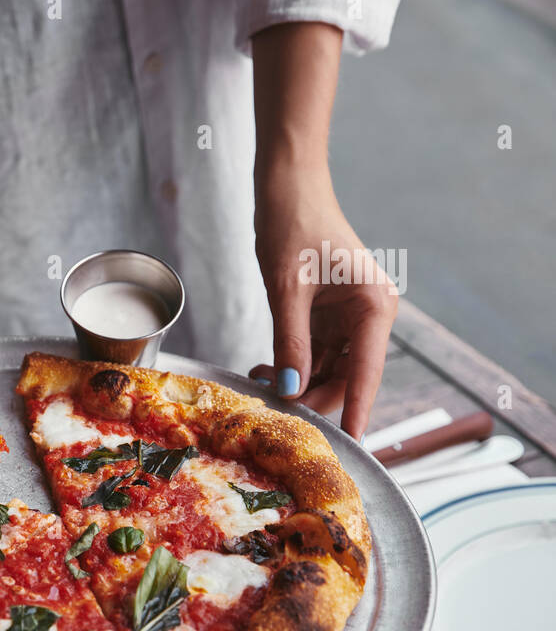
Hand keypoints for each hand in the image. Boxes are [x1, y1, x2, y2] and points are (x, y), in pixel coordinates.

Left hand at [250, 167, 397, 439]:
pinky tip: (263, 368)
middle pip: (346, 377)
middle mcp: (369, 315)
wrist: (288, 185)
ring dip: (295, 381)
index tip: (350, 445)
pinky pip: (313, 353)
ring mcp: (349, 316)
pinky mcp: (328, 314)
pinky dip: (290, 364)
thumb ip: (291, 342)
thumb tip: (290, 388)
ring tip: (256, 380)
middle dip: (310, 396)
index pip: (366, 374)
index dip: (355, 411)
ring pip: (328, 369)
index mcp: (374, 307)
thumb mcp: (287, 288)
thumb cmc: (293, 223)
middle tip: (270, 408)